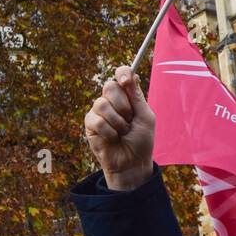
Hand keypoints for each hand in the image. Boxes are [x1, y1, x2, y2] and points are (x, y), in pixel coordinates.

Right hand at [84, 65, 154, 190]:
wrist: (132, 162)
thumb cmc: (141, 140)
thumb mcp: (145, 117)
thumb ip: (137, 97)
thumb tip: (132, 74)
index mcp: (128, 96)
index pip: (121, 74)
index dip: (122, 74)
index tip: (126, 81)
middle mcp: (112, 100)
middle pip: (109, 86)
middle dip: (123, 104)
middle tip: (130, 119)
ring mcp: (99, 111)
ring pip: (101, 103)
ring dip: (117, 121)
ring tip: (123, 132)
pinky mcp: (90, 124)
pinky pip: (96, 120)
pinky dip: (109, 131)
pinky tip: (113, 138)